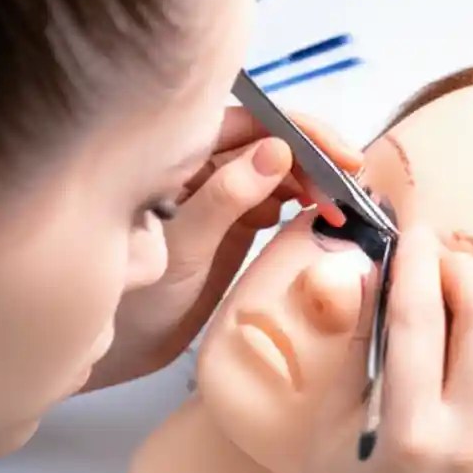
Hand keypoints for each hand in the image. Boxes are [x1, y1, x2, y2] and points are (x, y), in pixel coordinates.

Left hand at [82, 107, 361, 391]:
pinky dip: (301, 207)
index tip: (339, 155)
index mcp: (180, 155)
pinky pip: (275, 203)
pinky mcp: (234, 227)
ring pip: (277, 172)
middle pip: (269, 143)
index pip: (249, 122)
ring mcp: (221, 196)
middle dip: (313, 158)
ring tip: (339, 208)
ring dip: (312, 183)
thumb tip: (276, 150)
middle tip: (350, 188)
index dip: (299, 131)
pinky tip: (318, 220)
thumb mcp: (183, 246)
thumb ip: (225, 197)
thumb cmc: (134, 297)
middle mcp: (202, 166)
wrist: (122, 349)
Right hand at [288, 227, 472, 472]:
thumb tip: (375, 285)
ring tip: (446, 284)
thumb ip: (359, 355)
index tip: (408, 227)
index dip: (414, 261)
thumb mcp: (329, 436)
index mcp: (411, 434)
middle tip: (430, 251)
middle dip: (461, 267)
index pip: (420, 319)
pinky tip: (462, 333)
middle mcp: (469, 439)